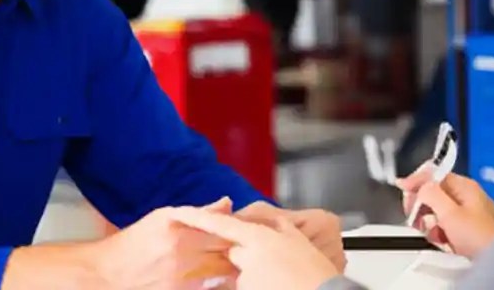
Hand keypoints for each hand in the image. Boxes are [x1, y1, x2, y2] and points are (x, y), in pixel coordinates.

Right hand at [87, 197, 237, 289]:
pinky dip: (219, 282)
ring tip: (234, 262)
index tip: (245, 230)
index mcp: (179, 229)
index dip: (240, 229)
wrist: (109, 274)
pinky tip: (217, 277)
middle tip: (248, 248)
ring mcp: (184, 279)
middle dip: (242, 250)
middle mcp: (183, 253)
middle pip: (229, 252)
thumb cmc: (135, 242)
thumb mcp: (162, 218)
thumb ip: (198, 211)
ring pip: (225, 273)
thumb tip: (228, 202)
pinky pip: (212, 287)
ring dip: (233, 267)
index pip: (224, 228)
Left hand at [167, 207, 339, 289]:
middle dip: (245, 259)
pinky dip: (257, 287)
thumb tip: (263, 218)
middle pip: (233, 254)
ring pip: (240, 276)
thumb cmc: (315, 272)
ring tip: (281, 281)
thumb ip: (275, 225)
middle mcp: (248, 257)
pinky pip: (243, 289)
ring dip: (255, 278)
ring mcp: (246, 279)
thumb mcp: (297, 240)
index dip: (197, 218)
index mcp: (258, 237)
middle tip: (272, 265)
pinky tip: (276, 285)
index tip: (177, 212)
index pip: (220, 224)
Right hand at [397, 165, 493, 257]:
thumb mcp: (449, 213)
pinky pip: (445, 224)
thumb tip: (419, 186)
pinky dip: (440, 231)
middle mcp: (466, 196)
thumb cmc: (482, 237)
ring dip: (430, 221)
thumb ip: (430, 194)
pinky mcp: (468, 228)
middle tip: (416, 216)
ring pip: (437, 210)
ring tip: (434, 233)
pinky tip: (442, 240)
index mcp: (463, 186)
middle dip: (421, 205)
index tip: (402, 188)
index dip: (416, 180)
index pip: (433, 173)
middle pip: (433, 192)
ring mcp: (468, 212)